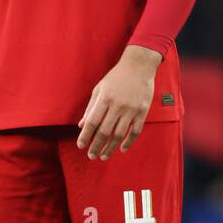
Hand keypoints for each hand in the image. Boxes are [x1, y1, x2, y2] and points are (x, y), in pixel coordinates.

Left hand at [76, 45, 161, 160]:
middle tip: (91, 156)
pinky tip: (122, 149)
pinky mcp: (142, 111)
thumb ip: (90, 107)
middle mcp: (117, 106)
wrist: (139, 66)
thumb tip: (82, 125)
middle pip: (104, 132)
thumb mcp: (99, 88)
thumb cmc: (116, 77)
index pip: (92, 122)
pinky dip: (128, 142)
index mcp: (104, 99)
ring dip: (110, 148)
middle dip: (96, 146)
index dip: (85, 136)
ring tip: (103, 156)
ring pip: (119, 134)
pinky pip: (135, 131)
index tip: (80, 146)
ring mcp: (131, 109)